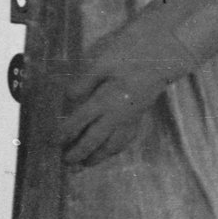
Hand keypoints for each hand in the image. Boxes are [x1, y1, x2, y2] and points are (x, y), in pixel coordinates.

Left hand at [60, 15, 192, 166]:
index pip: (81, 120)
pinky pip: (126, 139)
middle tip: (66, 163)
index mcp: (107, 99)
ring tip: (86, 165)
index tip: (54, 142)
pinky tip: (110, 152)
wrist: (163, 53)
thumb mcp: (102, 61)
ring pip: (113, 144)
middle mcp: (119, 113)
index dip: (66, 132)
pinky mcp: (140, 116)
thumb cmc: (131, 53)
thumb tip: (68, 98)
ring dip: (98, 156)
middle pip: (96, 139)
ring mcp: (131, 117)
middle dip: (80, 152)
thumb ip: (84, 82)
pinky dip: (116, 149)